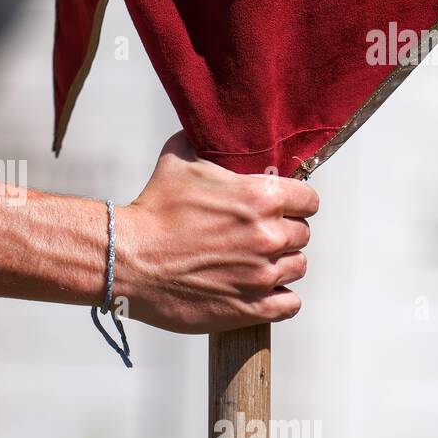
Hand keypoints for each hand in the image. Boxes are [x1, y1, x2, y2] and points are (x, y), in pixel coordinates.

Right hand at [114, 133, 317, 333]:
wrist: (128, 260)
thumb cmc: (152, 212)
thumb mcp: (178, 161)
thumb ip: (203, 142)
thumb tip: (208, 130)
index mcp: (262, 197)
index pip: (309, 200)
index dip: (296, 202)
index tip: (281, 207)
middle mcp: (269, 236)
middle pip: (302, 234)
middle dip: (284, 232)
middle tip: (258, 235)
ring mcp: (262, 275)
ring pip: (297, 267)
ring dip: (281, 264)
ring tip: (256, 262)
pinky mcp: (251, 307)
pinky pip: (290, 304)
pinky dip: (280, 298)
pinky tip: (262, 290)